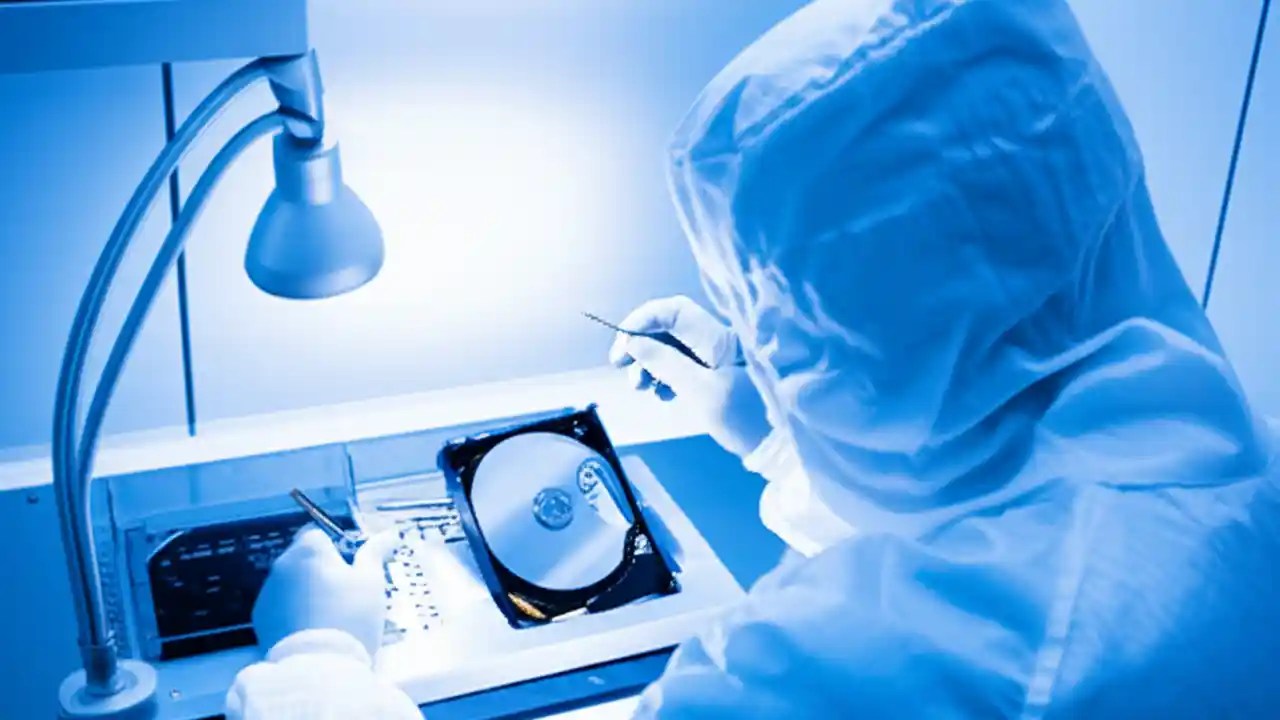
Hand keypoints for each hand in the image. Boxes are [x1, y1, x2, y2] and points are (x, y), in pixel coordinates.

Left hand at [252, 526, 399, 655]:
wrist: (318, 664)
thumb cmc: (349, 616)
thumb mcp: (371, 581)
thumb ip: (375, 552)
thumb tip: (388, 534)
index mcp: (309, 549)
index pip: (320, 532)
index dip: (338, 547)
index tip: (354, 567)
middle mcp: (282, 564)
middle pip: (304, 557)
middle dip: (322, 569)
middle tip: (347, 593)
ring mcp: (267, 592)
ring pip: (291, 582)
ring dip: (306, 590)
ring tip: (329, 615)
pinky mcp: (260, 618)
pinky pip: (280, 605)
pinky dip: (293, 611)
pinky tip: (312, 628)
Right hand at [609, 296, 771, 456]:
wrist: (783, 449)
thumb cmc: (748, 420)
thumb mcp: (703, 393)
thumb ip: (667, 364)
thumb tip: (634, 342)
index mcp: (720, 338)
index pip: (675, 310)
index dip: (643, 319)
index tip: (621, 344)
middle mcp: (720, 341)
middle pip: (670, 328)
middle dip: (642, 344)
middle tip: (620, 367)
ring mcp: (721, 359)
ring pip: (674, 348)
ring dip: (650, 363)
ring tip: (640, 388)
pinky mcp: (720, 376)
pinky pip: (685, 366)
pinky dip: (666, 376)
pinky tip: (661, 394)